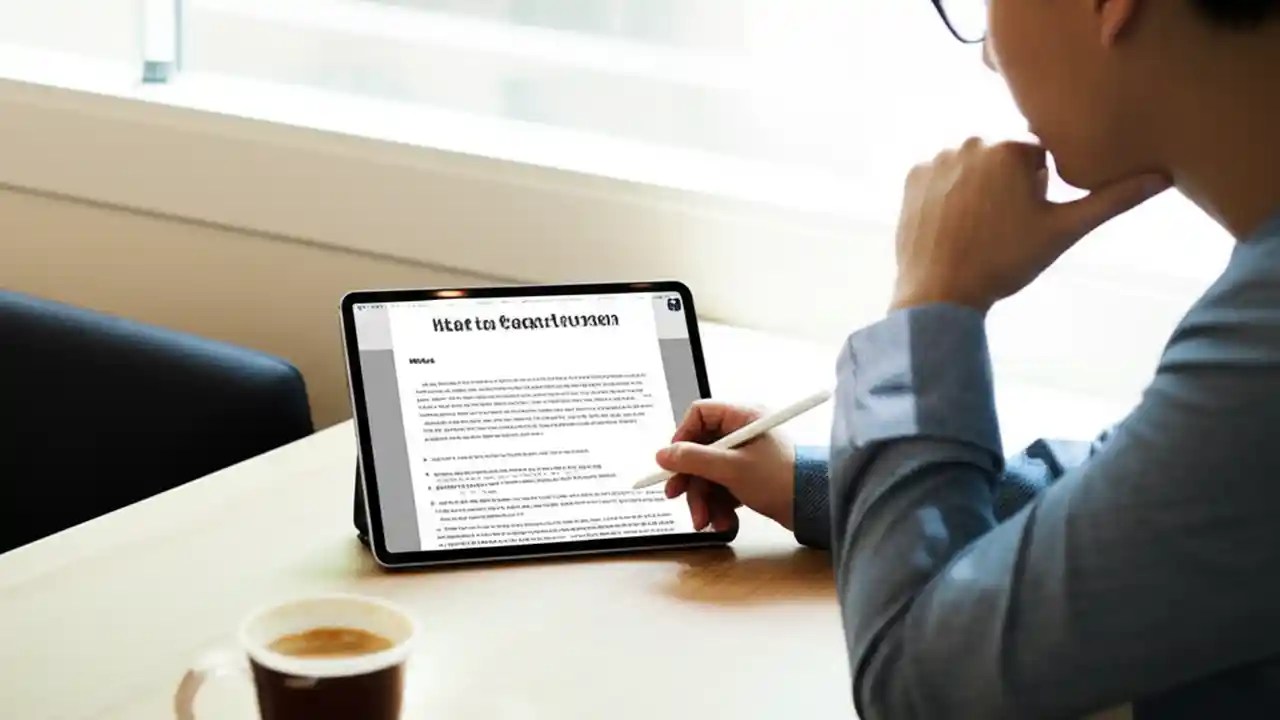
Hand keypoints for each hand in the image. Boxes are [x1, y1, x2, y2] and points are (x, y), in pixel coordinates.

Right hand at [654, 401, 795, 532]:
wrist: (814, 507)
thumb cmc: (780, 479)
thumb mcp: (731, 468)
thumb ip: (693, 460)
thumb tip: (662, 455)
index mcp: (742, 417)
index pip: (700, 415)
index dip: (682, 436)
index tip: (673, 461)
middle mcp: (743, 432)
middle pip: (700, 449)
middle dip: (690, 479)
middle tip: (676, 497)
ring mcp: (746, 456)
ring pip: (709, 473)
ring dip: (703, 499)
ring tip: (706, 521)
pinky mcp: (750, 477)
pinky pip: (723, 486)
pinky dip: (719, 505)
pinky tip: (723, 522)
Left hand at [891, 138, 1170, 312]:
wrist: (940, 294)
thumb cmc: (1004, 263)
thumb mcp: (1063, 232)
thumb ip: (1111, 200)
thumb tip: (1163, 176)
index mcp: (1009, 149)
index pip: (1037, 158)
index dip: (1037, 191)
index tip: (1025, 220)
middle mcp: (970, 142)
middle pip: (1001, 160)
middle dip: (1005, 187)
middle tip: (1001, 228)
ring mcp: (936, 159)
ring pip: (970, 168)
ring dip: (975, 189)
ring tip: (975, 230)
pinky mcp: (911, 178)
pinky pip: (940, 178)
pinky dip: (946, 196)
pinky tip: (951, 226)